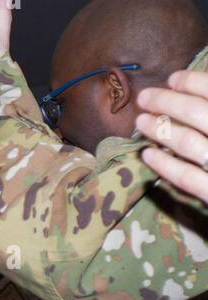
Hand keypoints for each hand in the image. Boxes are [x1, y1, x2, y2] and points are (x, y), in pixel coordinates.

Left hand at [137, 72, 207, 205]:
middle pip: (198, 113)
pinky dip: (166, 165)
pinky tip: (148, 155)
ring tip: (141, 122)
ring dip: (161, 130)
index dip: (194, 83)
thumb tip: (203, 84)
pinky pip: (188, 178)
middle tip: (144, 97)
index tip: (172, 78)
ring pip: (189, 143)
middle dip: (168, 102)